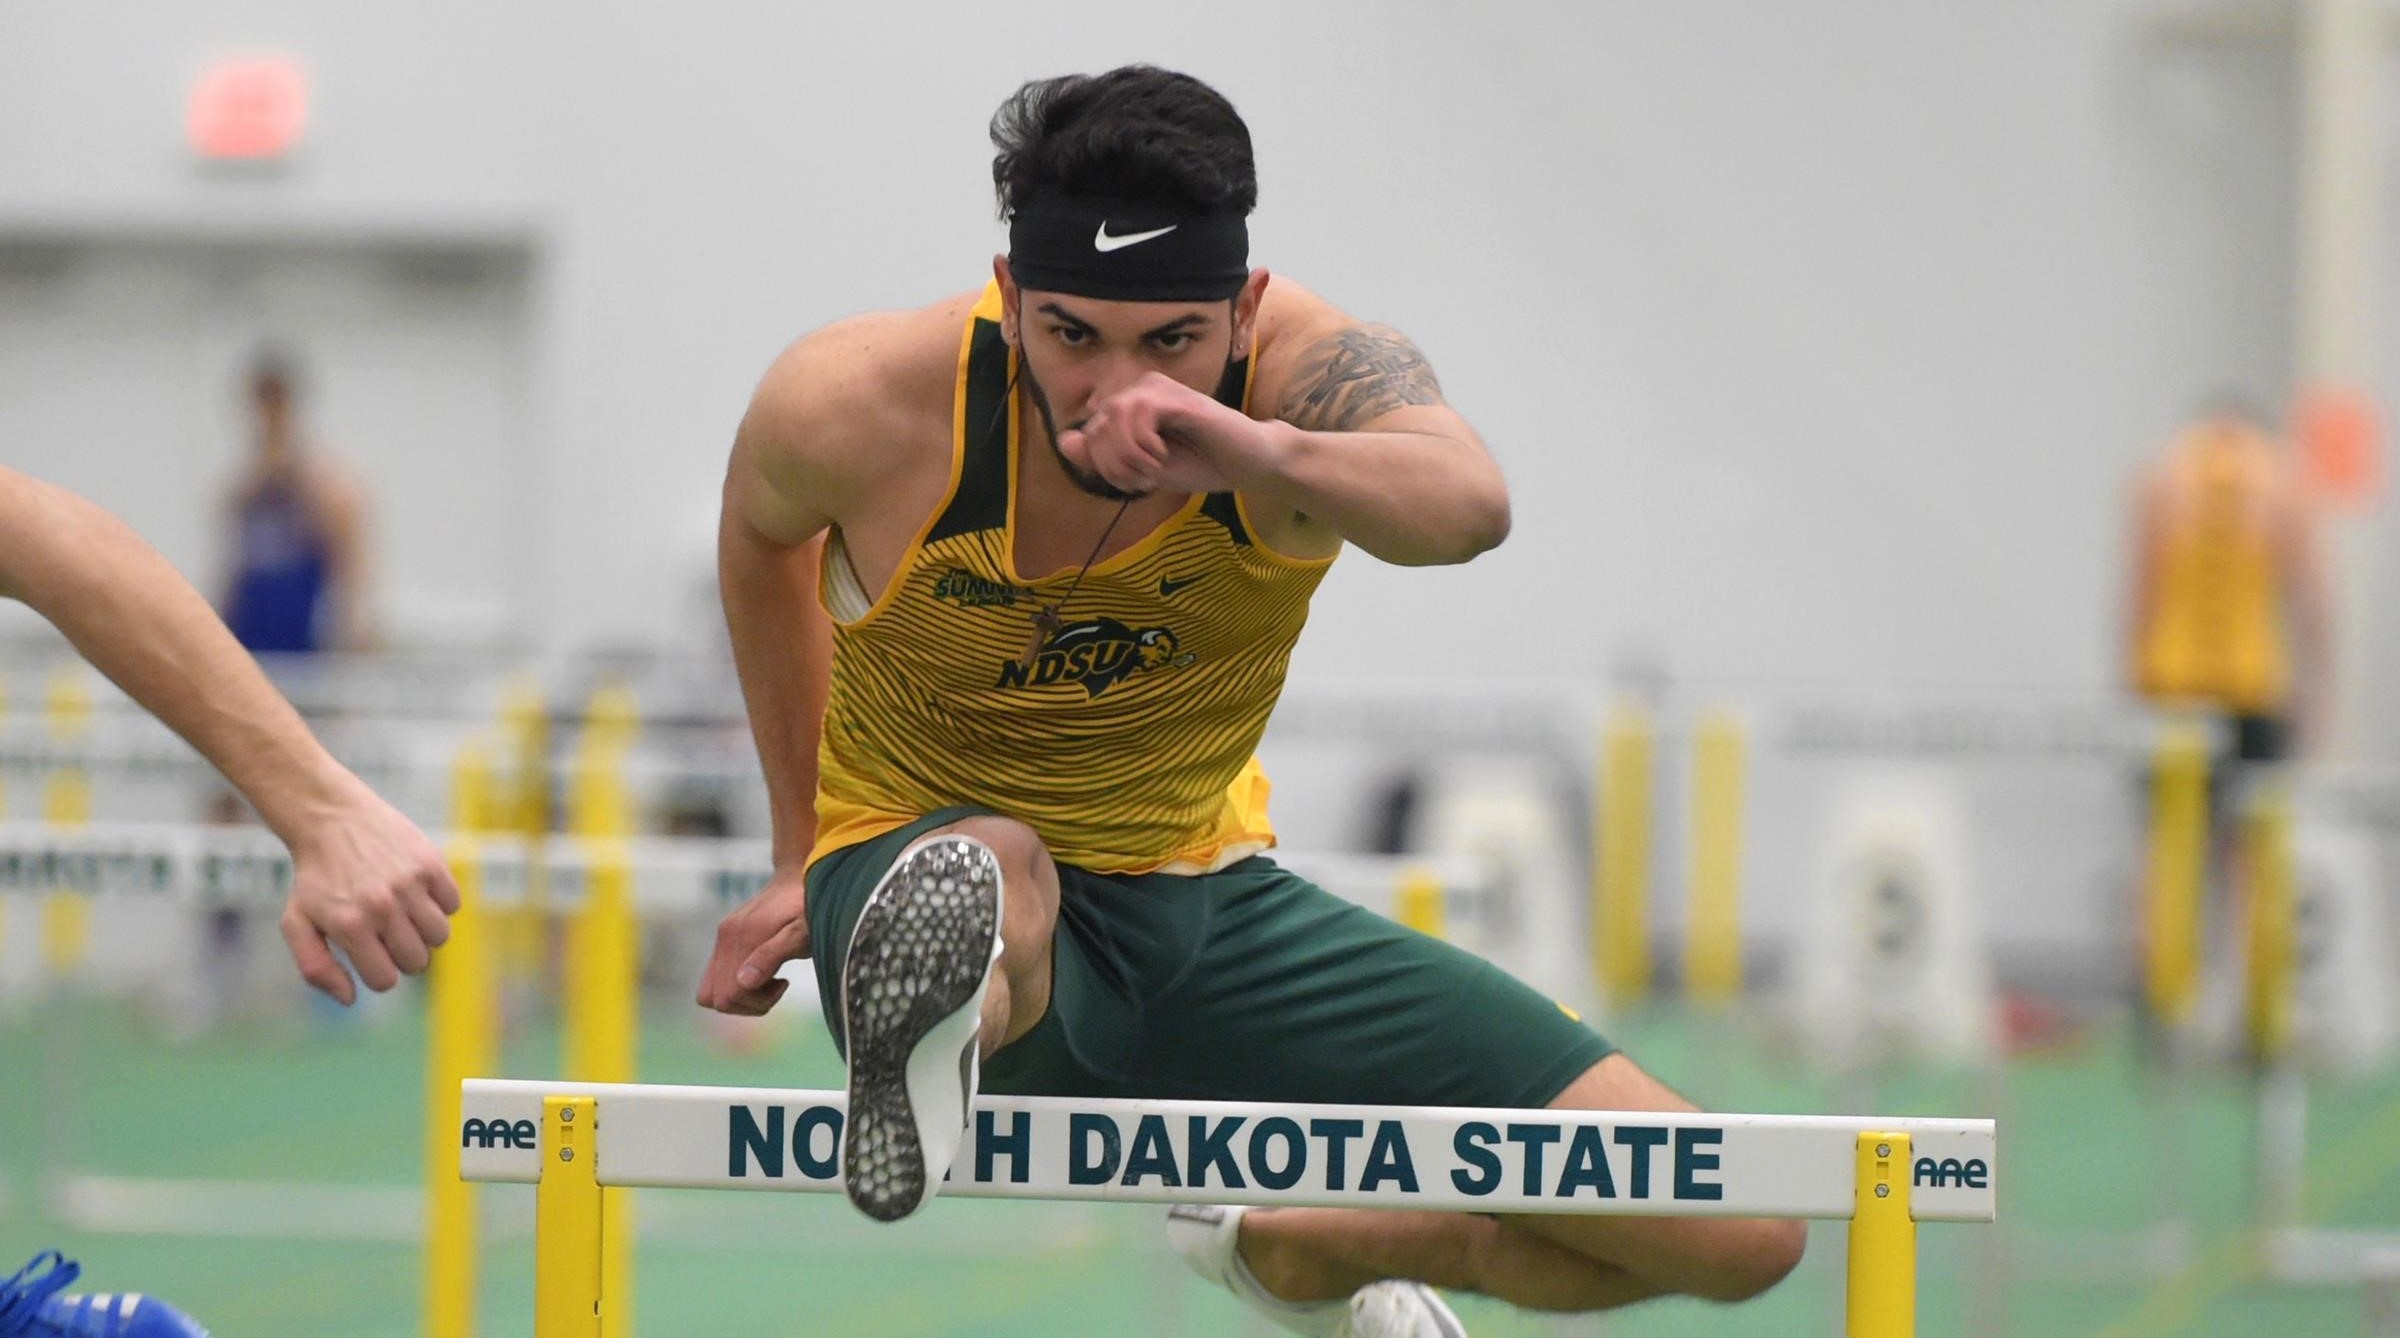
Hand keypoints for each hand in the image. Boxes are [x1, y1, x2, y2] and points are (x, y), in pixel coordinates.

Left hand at [279, 794, 459, 1004]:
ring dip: (424, 932)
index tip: (372, 955)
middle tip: (388, 934)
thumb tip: (351, 999)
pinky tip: (416, 891)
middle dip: (403, 956)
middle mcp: (382, 907)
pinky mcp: (431, 863)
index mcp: (350, 927)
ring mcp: (410, 884)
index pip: (386, 980)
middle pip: (417, 962)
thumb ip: (316, 968)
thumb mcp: (297, 923)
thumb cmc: (315, 876)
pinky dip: (440, 903)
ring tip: (404, 913)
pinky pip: (453, 904)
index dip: (380, 972)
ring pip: (440, 936)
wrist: (331, 817)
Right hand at [697, 867, 811, 1015]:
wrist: (804, 875)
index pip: (729, 993)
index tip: (782, 983)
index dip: (755, 1000)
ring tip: (773, 980)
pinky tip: (767, 972)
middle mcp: (725, 938)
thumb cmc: (809, 907)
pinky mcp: (728, 938)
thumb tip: (744, 982)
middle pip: (716, 998)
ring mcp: (724, 938)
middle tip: (777, 985)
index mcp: (741, 938)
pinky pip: (719, 977)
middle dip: (748, 1002)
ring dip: (743, 996)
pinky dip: (740, 985)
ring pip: (713, 992)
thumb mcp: (802, 932)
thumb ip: (772, 955)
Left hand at [1058, 371, 1285, 496]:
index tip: (1131, 483)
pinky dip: (1141, 442)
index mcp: (1131, 406)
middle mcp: (1142, 390)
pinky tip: (1160, 456)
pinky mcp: (1180, 398)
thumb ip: (1104, 458)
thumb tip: (1065, 441)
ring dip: (1126, 454)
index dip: (1100, 464)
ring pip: (1114, 413)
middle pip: (1097, 423)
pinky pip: (1140, 410)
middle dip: (1112, 463)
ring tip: (1151, 470)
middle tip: (1142, 481)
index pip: (1089, 431)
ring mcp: (1162, 390)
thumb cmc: (1200, 463)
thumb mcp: (1143, 470)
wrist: (1247, 465)